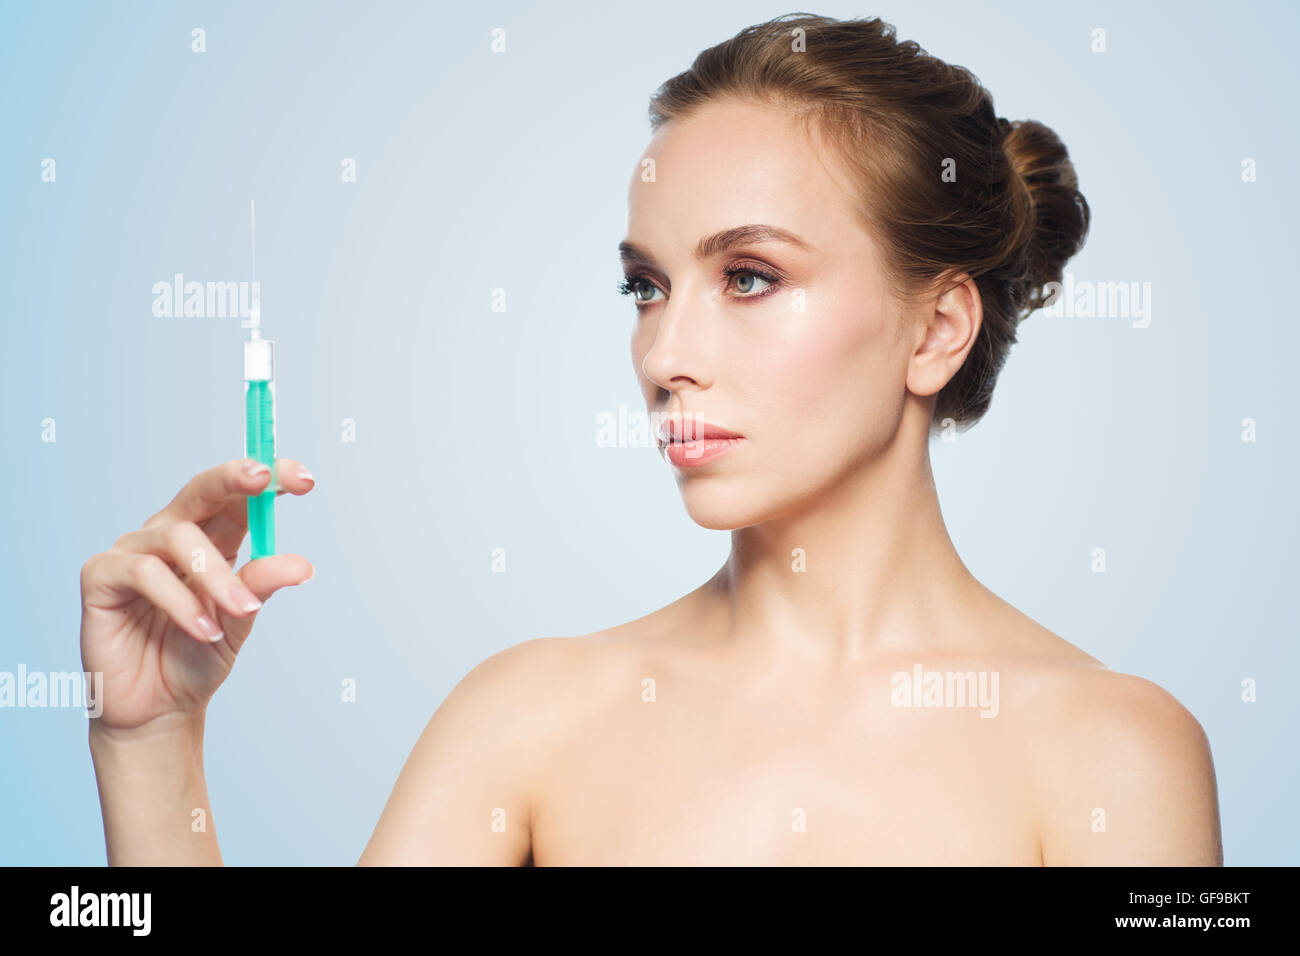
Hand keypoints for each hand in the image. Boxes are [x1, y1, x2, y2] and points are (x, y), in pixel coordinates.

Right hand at [80, 458, 314, 740]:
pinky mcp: (100, 575)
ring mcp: (133, 551)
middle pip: (201, 490)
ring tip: (240, 612)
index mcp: (209, 538)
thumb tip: (302, 565)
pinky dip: (181, 601)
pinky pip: (144, 572)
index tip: (305, 478)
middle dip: (235, 479)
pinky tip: (204, 630)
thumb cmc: (198, 655)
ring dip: (216, 575)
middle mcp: (168, 534)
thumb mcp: (240, 620)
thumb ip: (261, 586)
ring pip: (178, 537)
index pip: (239, 497)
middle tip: (265, 479)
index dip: (269, 479)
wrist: (158, 708)